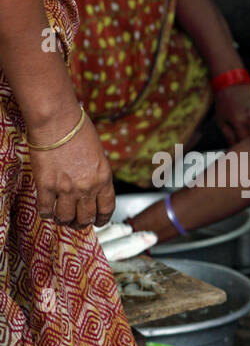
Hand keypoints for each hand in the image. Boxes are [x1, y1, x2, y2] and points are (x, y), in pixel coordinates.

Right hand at [28, 110, 113, 227]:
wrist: (57, 121)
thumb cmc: (78, 130)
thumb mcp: (99, 154)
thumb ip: (97, 173)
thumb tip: (93, 182)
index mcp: (104, 179)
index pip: (107, 208)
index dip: (102, 219)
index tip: (98, 221)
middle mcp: (88, 188)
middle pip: (87, 217)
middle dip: (82, 223)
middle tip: (76, 223)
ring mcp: (67, 189)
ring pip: (67, 217)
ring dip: (64, 220)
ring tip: (60, 218)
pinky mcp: (46, 185)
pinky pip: (47, 208)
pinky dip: (46, 212)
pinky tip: (46, 210)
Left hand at [214, 83, 249, 143]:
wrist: (232, 83)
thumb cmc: (224, 102)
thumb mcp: (221, 119)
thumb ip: (228, 136)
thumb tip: (234, 147)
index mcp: (238, 120)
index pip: (244, 140)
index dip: (242, 145)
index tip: (241, 148)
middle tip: (246, 141)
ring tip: (249, 130)